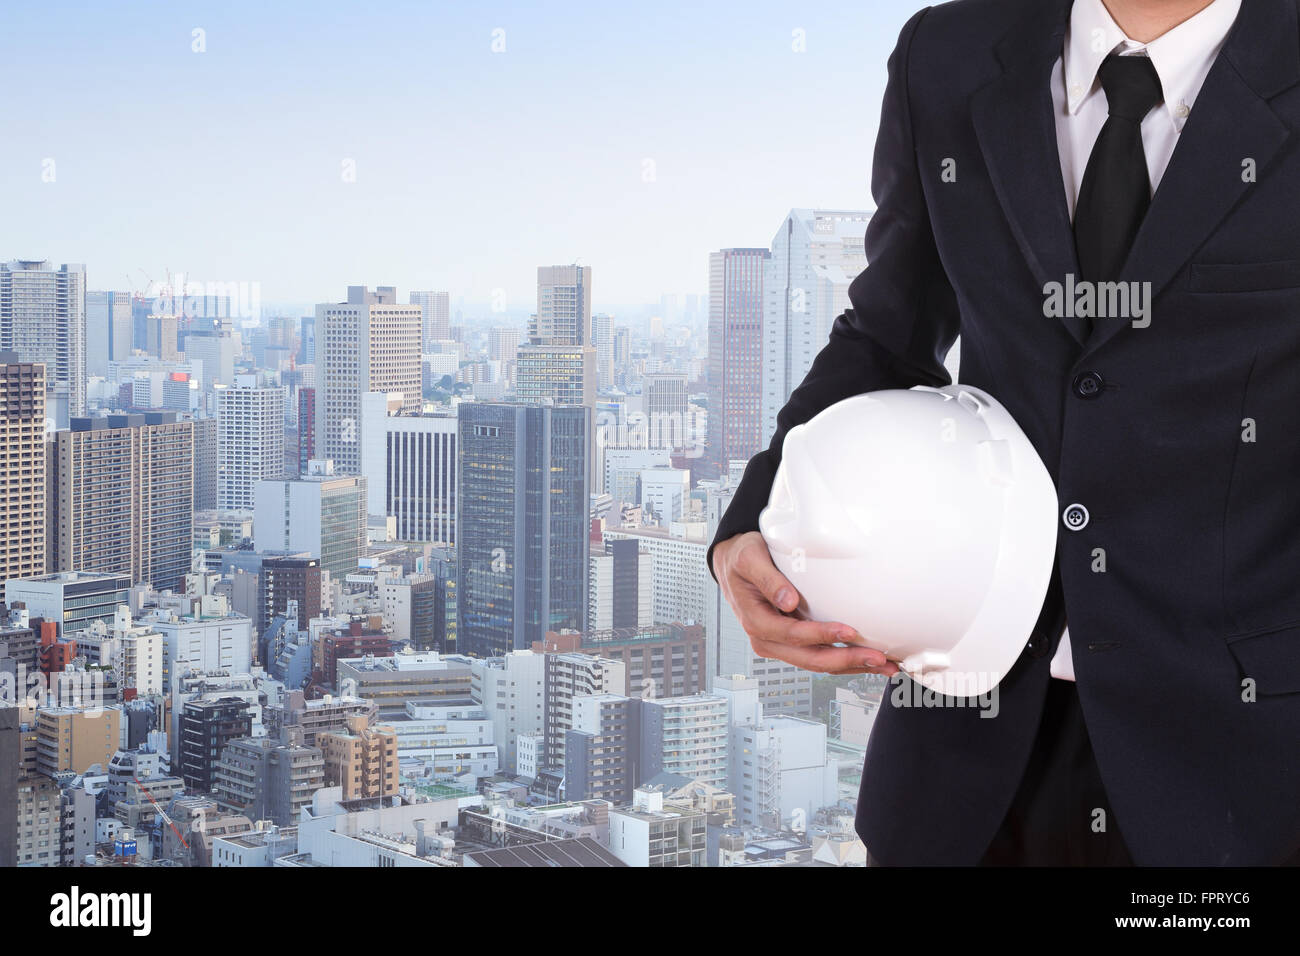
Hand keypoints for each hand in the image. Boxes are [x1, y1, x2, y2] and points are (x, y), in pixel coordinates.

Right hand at [711, 531, 898, 676]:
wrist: (734, 564)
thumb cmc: (742, 558)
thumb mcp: (750, 559)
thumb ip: (768, 579)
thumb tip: (788, 600)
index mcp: (757, 621)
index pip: (793, 635)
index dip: (822, 636)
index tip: (849, 631)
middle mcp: (768, 639)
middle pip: (810, 659)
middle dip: (846, 661)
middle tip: (878, 658)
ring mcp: (780, 644)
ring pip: (818, 663)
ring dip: (851, 666)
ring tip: (883, 665)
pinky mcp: (793, 643)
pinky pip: (819, 656)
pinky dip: (844, 661)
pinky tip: (866, 660)